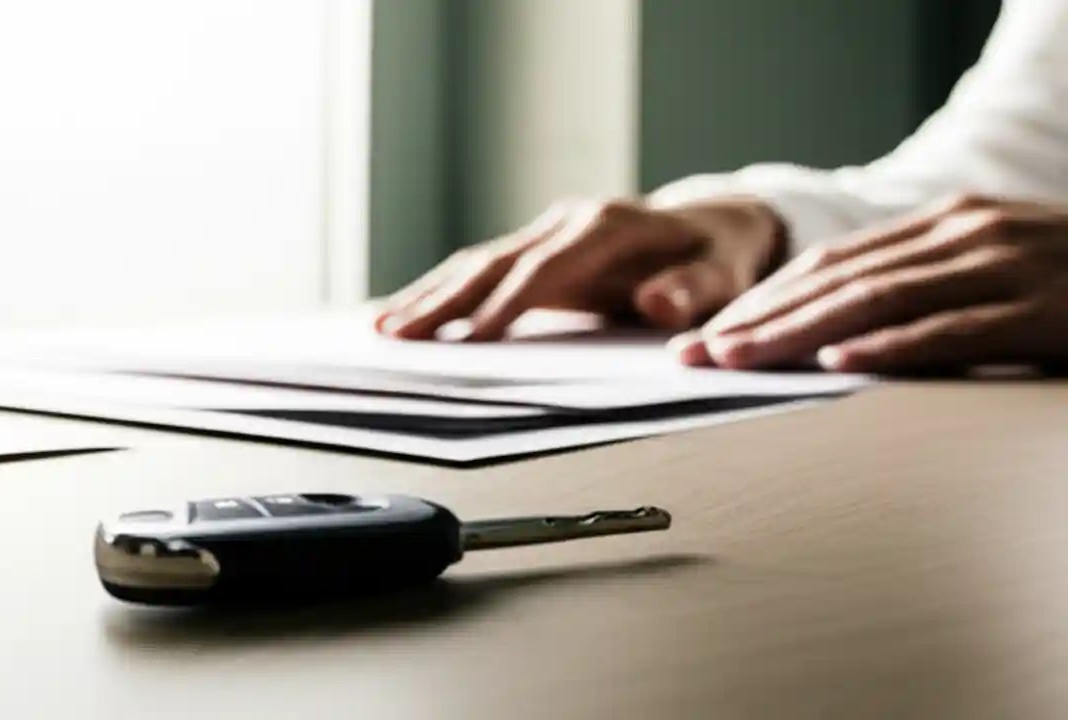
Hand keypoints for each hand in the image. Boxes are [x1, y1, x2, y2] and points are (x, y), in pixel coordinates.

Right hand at [375, 197, 784, 340]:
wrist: (714, 226)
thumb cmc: (721, 257)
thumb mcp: (727, 274)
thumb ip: (697, 291)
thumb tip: (657, 303)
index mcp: (609, 226)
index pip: (544, 269)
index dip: (506, 306)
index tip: (471, 342)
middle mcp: (569, 222)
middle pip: (494, 263)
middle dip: (443, 300)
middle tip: (398, 336)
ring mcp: (548, 234)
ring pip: (477, 264)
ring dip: (429, 296)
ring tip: (384, 329)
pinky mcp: (538, 252)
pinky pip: (482, 271)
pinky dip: (442, 293)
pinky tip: (406, 313)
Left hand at [671, 195, 1067, 372]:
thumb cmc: (1067, 284)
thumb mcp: (984, 270)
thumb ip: (918, 288)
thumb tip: (833, 332)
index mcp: (941, 225)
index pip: (828, 262)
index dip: (761, 299)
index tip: (706, 336)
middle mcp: (961, 234)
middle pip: (836, 279)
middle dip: (756, 319)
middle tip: (693, 356)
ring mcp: (1003, 266)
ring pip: (879, 300)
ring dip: (798, 333)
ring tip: (738, 360)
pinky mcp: (1042, 309)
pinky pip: (955, 330)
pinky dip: (893, 348)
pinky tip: (840, 367)